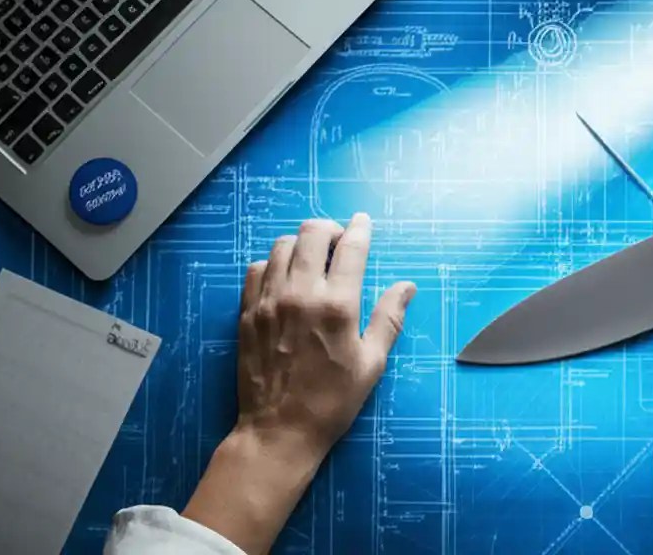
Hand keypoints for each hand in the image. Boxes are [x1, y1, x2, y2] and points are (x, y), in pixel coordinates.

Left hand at [234, 214, 415, 455]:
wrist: (279, 431)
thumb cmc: (333, 401)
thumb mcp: (371, 363)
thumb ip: (389, 318)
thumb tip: (406, 286)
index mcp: (337, 306)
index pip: (350, 249)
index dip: (360, 229)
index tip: (363, 222)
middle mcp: (300, 294)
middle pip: (311, 234)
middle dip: (329, 229)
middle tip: (338, 242)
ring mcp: (268, 302)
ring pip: (281, 246)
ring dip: (300, 244)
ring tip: (311, 258)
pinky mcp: (246, 313)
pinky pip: (256, 269)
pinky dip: (272, 264)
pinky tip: (284, 278)